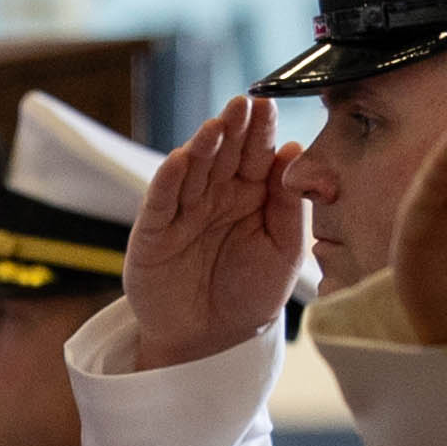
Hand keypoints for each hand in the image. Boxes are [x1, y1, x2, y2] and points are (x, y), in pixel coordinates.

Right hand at [127, 99, 311, 368]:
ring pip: (191, 172)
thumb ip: (290, 205)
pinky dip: (167, 181)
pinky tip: (179, 160)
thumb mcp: (285, 251)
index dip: (260, 131)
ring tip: (216, 126)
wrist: (213, 343)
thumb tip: (294, 151)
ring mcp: (182, 214)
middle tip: (244, 102)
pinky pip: (160, 204)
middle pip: (223, 155)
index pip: (256, 156)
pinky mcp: (152, 235)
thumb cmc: (251, 295)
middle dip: (233, 129)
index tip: (268, 104)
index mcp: (250, 196)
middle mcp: (214, 198)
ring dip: (202, 147)